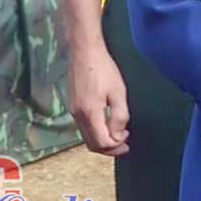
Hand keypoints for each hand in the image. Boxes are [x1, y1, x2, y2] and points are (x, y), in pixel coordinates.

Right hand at [66, 41, 129, 156]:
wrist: (84, 52)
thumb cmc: (103, 68)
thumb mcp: (118, 92)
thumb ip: (119, 116)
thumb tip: (118, 135)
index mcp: (90, 113)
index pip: (102, 142)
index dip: (117, 145)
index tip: (128, 137)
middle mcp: (78, 115)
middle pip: (92, 145)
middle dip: (109, 148)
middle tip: (124, 145)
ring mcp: (73, 111)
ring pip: (87, 138)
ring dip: (102, 141)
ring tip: (118, 136)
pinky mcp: (73, 106)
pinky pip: (84, 128)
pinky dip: (96, 132)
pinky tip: (106, 125)